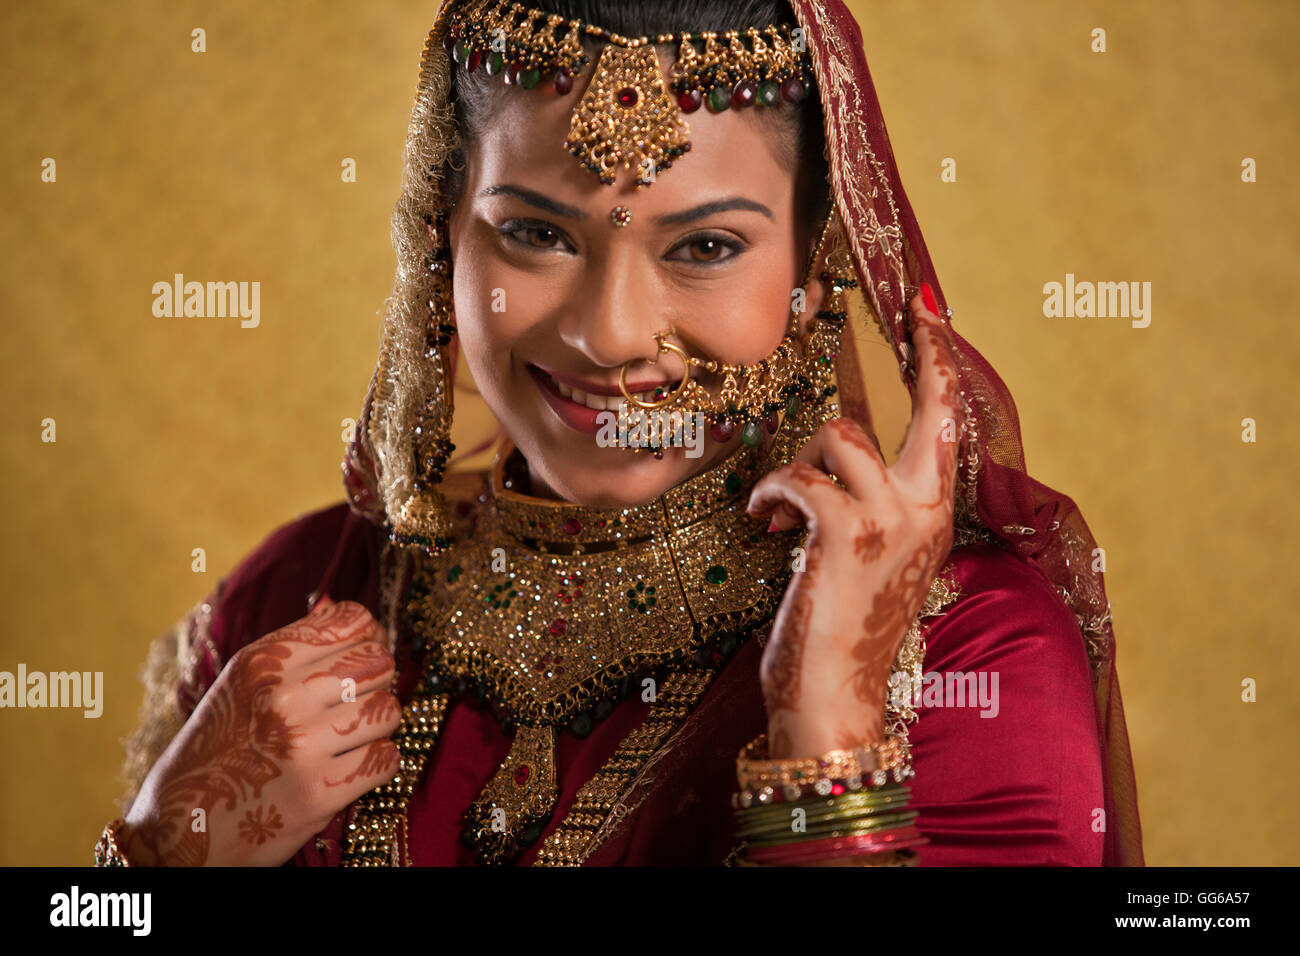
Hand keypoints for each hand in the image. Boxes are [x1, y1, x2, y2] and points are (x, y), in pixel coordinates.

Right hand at [120, 596, 402, 864]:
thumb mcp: (241, 682)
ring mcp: (303, 746)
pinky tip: (350, 765)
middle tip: (353, 701)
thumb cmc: (217, 746)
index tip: (356, 656)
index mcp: (265, 661)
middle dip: (375, 681)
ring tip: (347, 736)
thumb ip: (293, 644)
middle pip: (380, 663)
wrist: (179, 827)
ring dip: (377, 725)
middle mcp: (284, 697)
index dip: (367, 637)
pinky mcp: (320, 793)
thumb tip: (339, 607)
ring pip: (389, 711)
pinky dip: (377, 763)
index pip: (356, 621)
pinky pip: (387, 759)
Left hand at [746, 288, 961, 757]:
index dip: (940, 368)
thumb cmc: (843, 631)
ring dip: (798, 462)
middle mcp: (925, 512)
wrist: (834, 697)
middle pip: (929, 410)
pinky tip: (763, 522)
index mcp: (934, 518)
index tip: (932, 314)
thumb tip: (831, 459)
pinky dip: (770, 492)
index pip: (948, 430)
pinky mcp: (846, 533)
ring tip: (780, 508)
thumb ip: (870, 508)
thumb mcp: (872, 562)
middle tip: (915, 310)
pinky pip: (799, 477)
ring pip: (841, 436)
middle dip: (925, 355)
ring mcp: (890, 521)